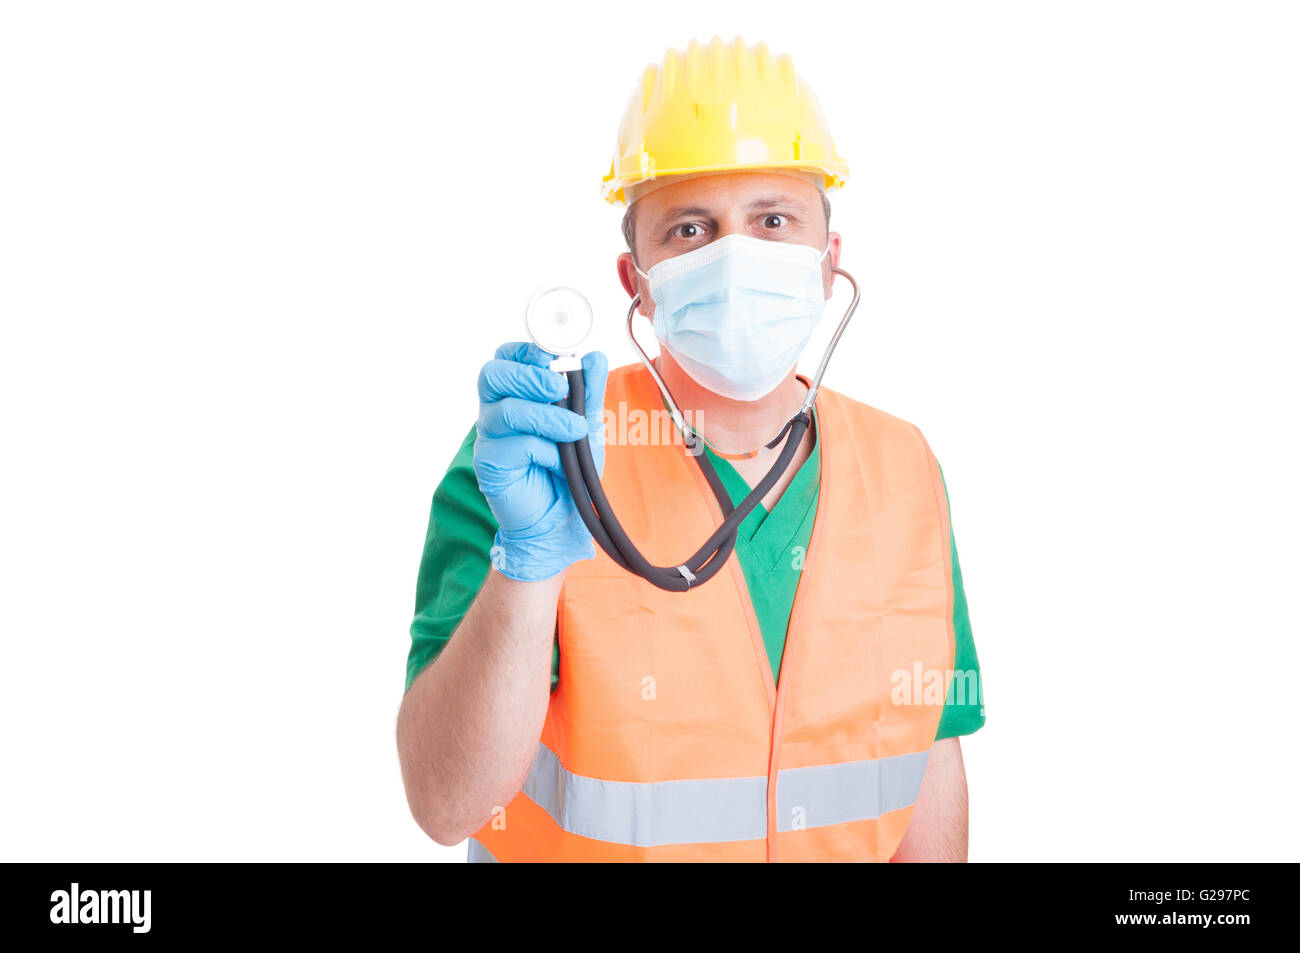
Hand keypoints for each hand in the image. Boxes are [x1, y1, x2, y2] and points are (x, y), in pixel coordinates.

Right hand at [473, 342, 607, 581]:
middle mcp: (496, 410)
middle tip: (560, 387)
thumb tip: (594, 357)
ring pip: (505, 410)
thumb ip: (589, 392)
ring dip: (546, 416)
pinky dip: (543, 450)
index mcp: (516, 393)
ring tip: (576, 429)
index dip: (525, 350)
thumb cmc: (569, 470)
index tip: (553, 357)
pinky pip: (513, 446)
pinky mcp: (489, 465)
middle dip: (528, 375)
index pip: (505, 356)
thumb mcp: (588, 425)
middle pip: (492, 375)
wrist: (561, 518)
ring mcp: (489, 437)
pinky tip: (558, 463)